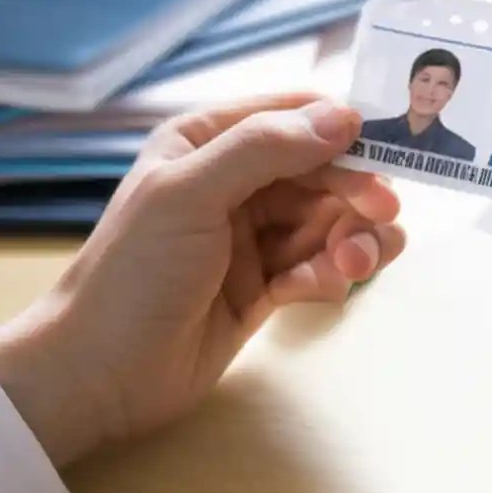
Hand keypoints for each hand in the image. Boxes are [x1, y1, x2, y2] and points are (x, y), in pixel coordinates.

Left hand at [0, 93, 403, 466]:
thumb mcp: (190, 193)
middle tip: (381, 218)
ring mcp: (253, 236)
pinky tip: (313, 292)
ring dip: (353, 240)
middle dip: (356, 195)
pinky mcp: (267, 286)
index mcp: (208, 141)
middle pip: (325, 173)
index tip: (390, 154)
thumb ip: (265, 148)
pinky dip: (331, 276)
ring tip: (352, 266)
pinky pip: (322, 266)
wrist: (101, 375)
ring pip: (332, 222)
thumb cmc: (135, 273)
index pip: (295, 117)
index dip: (345, 131)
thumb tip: (346, 116)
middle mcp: (235, 182)